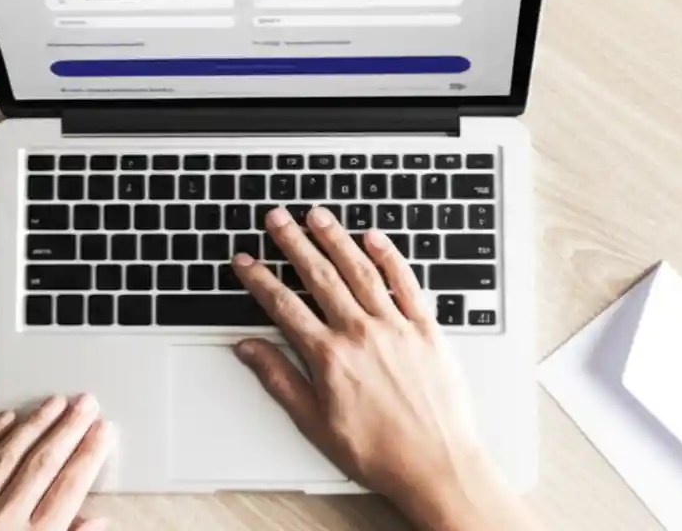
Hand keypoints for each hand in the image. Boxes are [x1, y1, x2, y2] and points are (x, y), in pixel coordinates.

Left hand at [0, 395, 113, 530]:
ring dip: (34, 424)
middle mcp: (2, 524)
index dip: (90, 453)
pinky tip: (4, 420)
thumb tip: (94, 522)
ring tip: (53, 403)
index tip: (103, 431)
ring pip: (7, 455)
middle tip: (86, 404)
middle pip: (44, 462)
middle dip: (69, 428)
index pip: (70, 486)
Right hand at [232, 206, 538, 530]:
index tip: (245, 261)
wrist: (436, 464)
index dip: (260, 280)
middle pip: (319, 276)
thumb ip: (279, 379)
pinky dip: (389, 256)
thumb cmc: (379, 451)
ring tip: (317, 216)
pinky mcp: (426, 329)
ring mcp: (396, 327)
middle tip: (277, 218)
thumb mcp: (314, 422)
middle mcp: (361, 333)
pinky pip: (406, 282)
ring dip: (336, 238)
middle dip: (293, 243)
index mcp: (329, 357)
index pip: (284, 306)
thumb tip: (249, 349)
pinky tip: (374, 238)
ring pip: (360, 270)